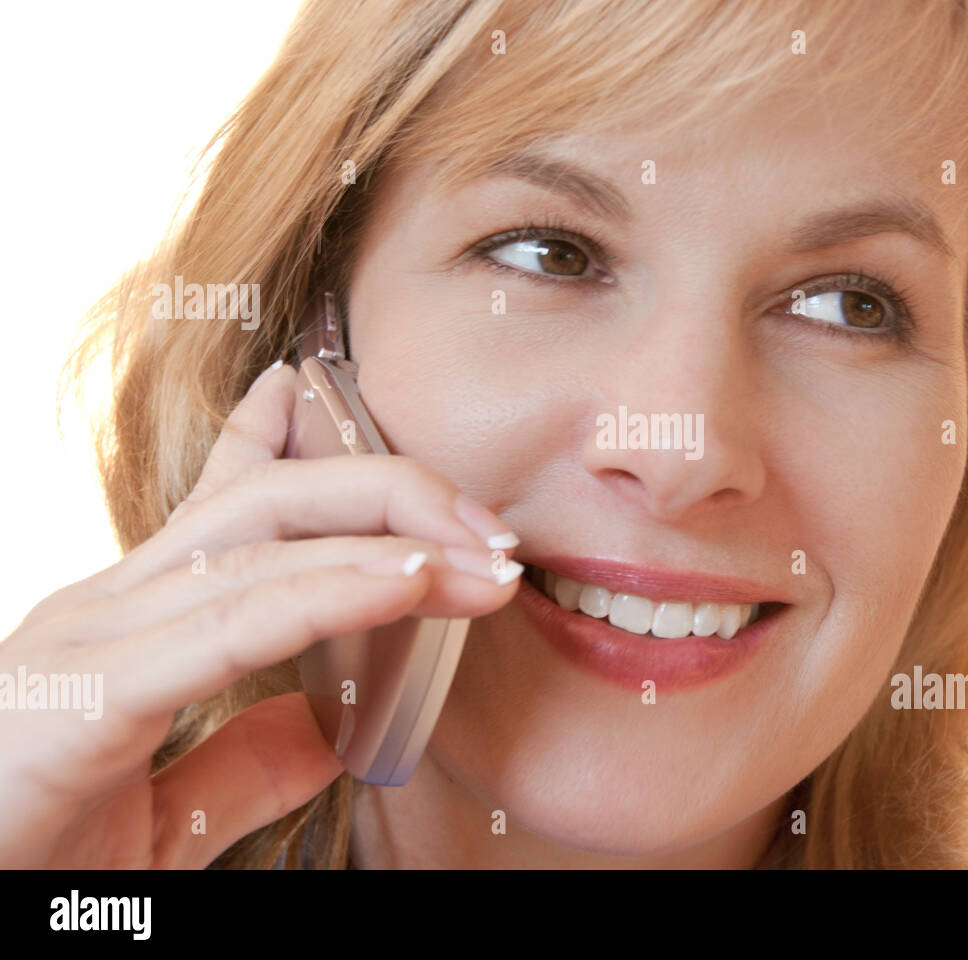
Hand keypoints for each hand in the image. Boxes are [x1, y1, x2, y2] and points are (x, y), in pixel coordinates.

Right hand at [0, 363, 520, 866]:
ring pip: (262, 546)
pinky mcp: (84, 701)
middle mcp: (105, 612)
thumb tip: (326, 732)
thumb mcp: (162, 818)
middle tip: (491, 524)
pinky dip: (333, 592)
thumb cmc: (30, 869)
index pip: (221, 509)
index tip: (344, 404)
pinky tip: (409, 579)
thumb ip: (240, 766)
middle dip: (391, 493)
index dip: (285, 446)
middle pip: (267, 504)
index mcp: (124, 627)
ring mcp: (89, 644)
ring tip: (482, 549)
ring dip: (391, 539)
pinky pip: (236, 623)